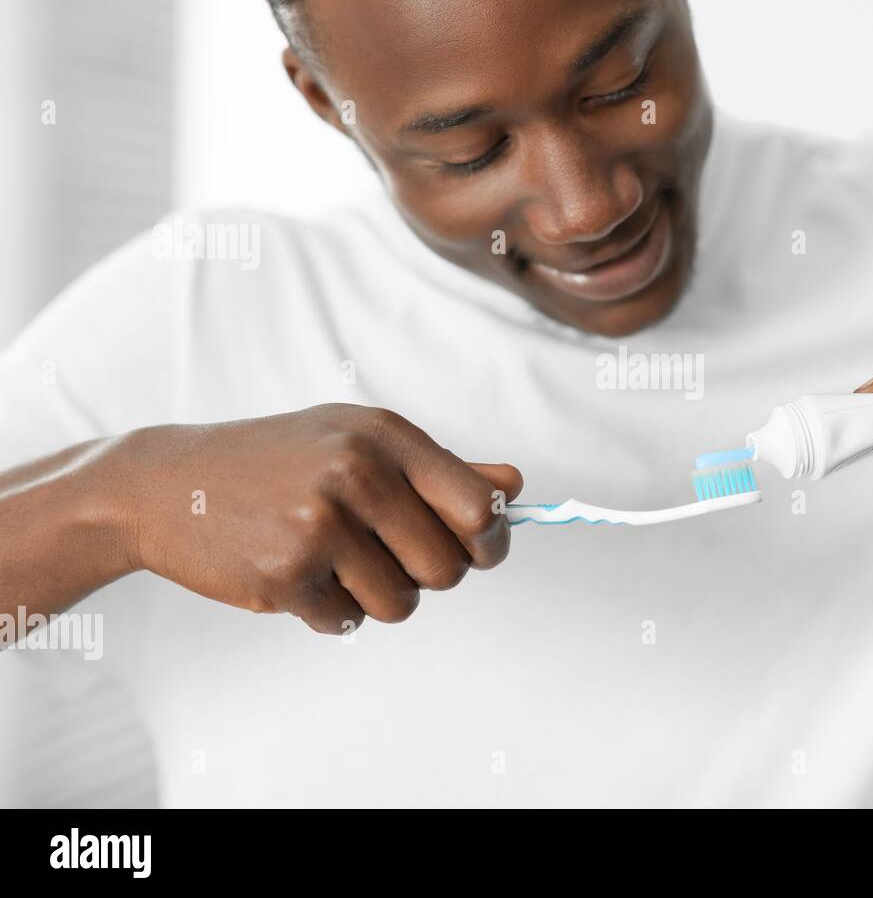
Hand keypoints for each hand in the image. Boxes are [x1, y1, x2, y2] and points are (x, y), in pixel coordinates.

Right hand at [117, 404, 521, 633]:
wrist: (169, 484)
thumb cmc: (281, 461)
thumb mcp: (358, 441)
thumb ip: (441, 469)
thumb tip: (514, 487)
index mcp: (384, 437)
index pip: (477, 508)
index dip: (489, 541)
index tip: (479, 550)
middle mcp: (356, 475)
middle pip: (447, 568)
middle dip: (428, 575)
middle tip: (387, 555)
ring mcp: (318, 526)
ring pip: (401, 603)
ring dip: (377, 597)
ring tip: (337, 561)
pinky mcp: (283, 575)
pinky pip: (347, 623)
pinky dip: (330, 612)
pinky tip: (298, 575)